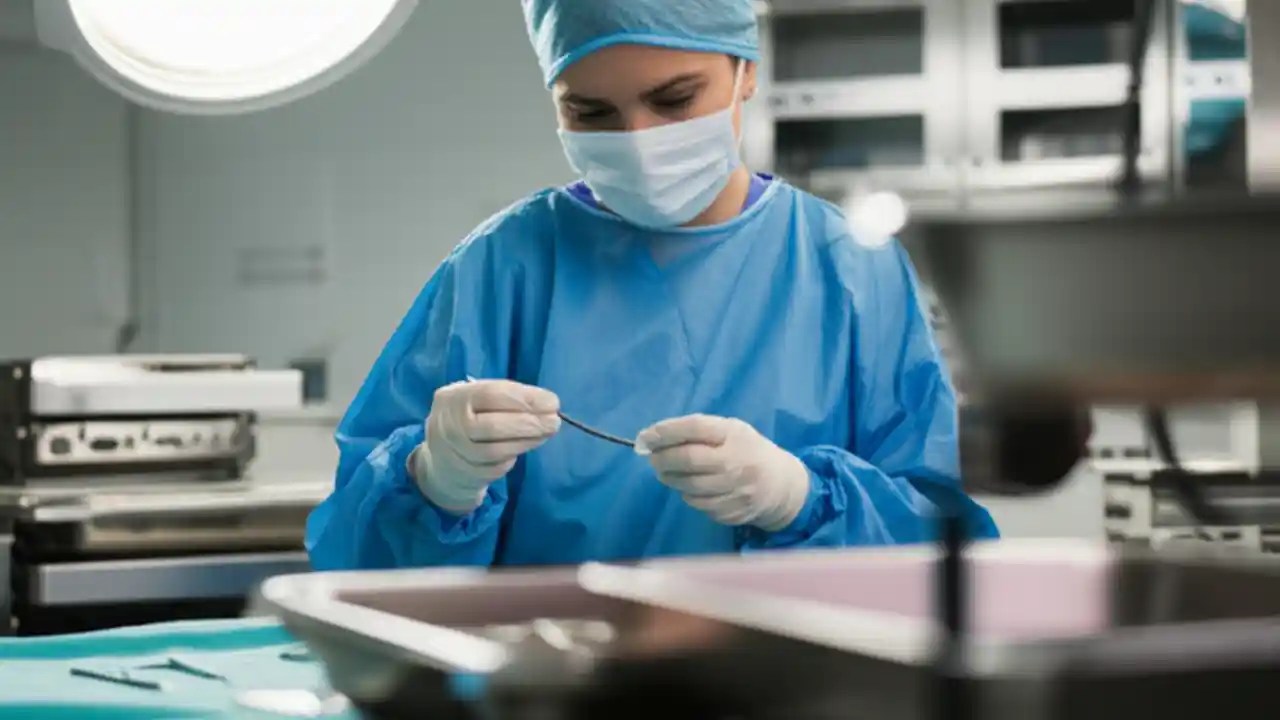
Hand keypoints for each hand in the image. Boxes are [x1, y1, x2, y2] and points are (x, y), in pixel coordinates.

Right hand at [413, 380, 560, 513]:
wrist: (442, 458)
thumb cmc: (469, 419)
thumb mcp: (478, 400)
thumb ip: (506, 397)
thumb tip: (547, 403)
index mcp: (452, 398)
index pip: (491, 394)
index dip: (525, 399)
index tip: (552, 402)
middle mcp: (449, 426)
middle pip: (492, 426)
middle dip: (529, 423)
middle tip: (554, 422)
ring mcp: (454, 454)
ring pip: (495, 450)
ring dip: (527, 441)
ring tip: (545, 433)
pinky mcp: (465, 475)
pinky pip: (496, 467)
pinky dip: (514, 456)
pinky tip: (527, 446)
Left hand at [637, 415, 809, 531]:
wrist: (780, 486)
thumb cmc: (747, 451)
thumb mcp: (731, 431)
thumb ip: (698, 430)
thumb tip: (654, 437)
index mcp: (734, 434)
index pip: (695, 427)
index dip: (666, 431)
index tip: (647, 436)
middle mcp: (736, 462)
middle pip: (687, 459)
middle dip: (662, 458)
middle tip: (652, 457)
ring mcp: (735, 490)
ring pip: (688, 485)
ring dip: (670, 478)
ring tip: (665, 471)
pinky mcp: (731, 511)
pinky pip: (697, 503)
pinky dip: (686, 494)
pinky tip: (689, 486)